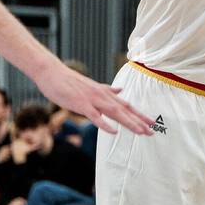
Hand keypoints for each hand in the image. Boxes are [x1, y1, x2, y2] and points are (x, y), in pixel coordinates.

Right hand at [35, 62, 153, 136]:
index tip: (151, 123)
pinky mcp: (80, 104)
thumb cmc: (68, 81)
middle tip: (152, 132)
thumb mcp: (91, 85)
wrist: (51, 72)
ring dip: (128, 122)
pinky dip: (104, 124)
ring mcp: (91, 100)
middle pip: (123, 110)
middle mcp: (101, 96)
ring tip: (140, 132)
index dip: (139, 114)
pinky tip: (114, 132)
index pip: (125, 105)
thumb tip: (120, 90)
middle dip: (138, 121)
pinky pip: (94, 116)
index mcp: (104, 93)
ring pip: (114, 112)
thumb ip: (107, 89)